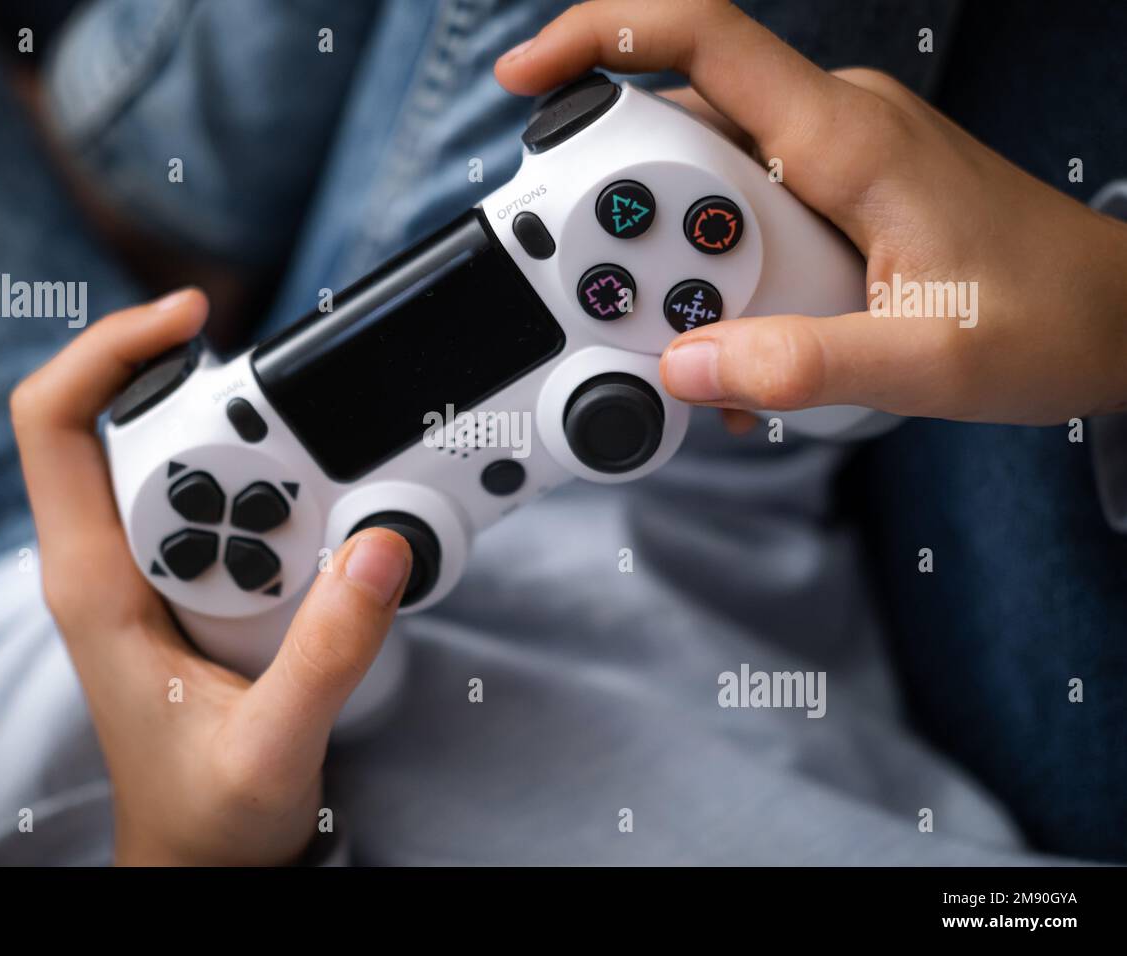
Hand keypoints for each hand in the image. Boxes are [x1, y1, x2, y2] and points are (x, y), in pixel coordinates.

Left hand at [10, 289, 411, 864]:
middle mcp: (114, 562)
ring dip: (273, 464)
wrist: (202, 858)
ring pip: (201, 463)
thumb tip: (382, 546)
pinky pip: (241, 508)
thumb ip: (328, 653)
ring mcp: (155, 570)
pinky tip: (338, 526)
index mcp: (95, 585)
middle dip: (228, 411)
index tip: (192, 318)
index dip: (111, 350)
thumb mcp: (273, 745)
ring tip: (335, 500)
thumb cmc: (208, 816)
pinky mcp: (198, 584)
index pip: (59, 425)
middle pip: (144, 422)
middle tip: (306, 431)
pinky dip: (293, 500)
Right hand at [496, 0, 1126, 425]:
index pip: (703, 38)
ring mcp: (830, 155)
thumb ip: (801, 366)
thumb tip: (686, 368)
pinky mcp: (832, 188)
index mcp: (846, 137)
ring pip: (703, 182)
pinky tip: (739, 341)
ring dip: (680, 261)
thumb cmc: (1046, 319)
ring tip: (711, 340)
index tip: (524, 76)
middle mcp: (829, 126)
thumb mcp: (927, 362)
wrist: (1115, 317)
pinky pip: (740, 212)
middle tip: (642, 301)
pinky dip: (716, 273)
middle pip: (679, 129)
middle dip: (633, 216)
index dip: (599, 35)